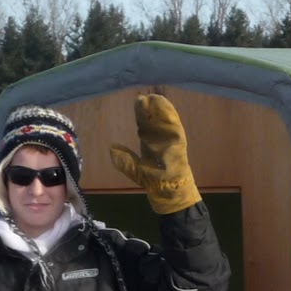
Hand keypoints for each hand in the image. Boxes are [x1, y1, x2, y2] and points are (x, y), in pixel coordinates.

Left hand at [109, 94, 201, 214]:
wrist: (170, 194)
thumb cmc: (155, 183)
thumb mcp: (135, 170)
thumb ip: (124, 160)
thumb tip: (112, 147)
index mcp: (151, 146)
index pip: (145, 127)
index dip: (141, 116)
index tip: (137, 103)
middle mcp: (161, 141)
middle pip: (154, 122)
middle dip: (149, 110)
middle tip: (142, 97)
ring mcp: (171, 142)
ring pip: (165, 122)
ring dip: (160, 109)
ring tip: (154, 96)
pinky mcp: (178, 145)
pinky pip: (175, 128)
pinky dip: (170, 116)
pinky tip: (165, 106)